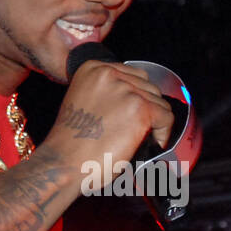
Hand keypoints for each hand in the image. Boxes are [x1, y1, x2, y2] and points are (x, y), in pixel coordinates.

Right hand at [40, 60, 174, 187]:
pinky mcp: (139, 109)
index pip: (133, 75)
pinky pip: (166, 117)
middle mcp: (110, 73)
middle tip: (139, 130)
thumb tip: (134, 100)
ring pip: (159, 102)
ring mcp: (126, 90)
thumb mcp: (84, 102)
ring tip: (142, 138)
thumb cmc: (71, 142)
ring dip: (154, 122)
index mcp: (93, 68)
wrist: (65, 163)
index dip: (137, 97)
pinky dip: (163, 133)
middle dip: (147, 109)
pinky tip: (152, 143)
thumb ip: (107, 94)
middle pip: (148, 87)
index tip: (135, 115)